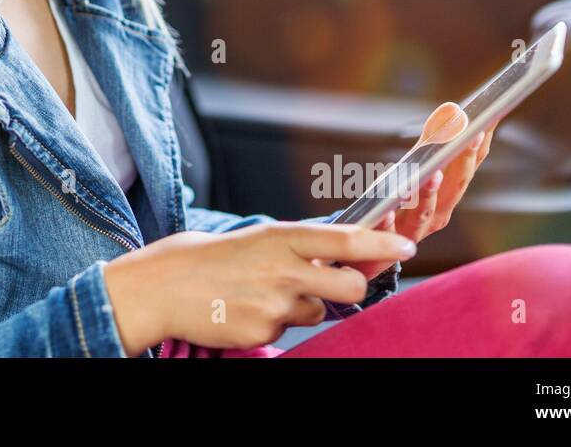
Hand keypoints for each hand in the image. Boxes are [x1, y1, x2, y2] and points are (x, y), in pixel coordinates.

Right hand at [102, 221, 416, 354]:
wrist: (165, 285)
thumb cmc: (215, 257)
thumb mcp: (259, 238)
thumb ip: (300, 246)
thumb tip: (344, 256)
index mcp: (282, 238)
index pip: (345, 241)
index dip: (381, 246)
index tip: (405, 247)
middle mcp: (283, 270)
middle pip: (349, 287)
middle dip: (352, 287)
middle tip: (338, 283)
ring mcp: (273, 305)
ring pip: (317, 311)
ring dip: (302, 305)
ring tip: (264, 292)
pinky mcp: (262, 332)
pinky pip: (287, 330)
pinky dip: (274, 322)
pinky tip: (247, 308)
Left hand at [346, 100, 499, 279]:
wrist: (371, 251)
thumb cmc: (399, 204)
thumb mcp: (416, 171)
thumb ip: (431, 145)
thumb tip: (452, 111)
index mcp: (448, 194)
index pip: (468, 166)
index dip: (479, 144)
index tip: (488, 119)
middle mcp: (439, 212)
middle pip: (456, 186)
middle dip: (465, 160)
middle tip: (472, 134)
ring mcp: (417, 229)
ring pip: (426, 211)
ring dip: (431, 192)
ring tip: (432, 173)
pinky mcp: (390, 242)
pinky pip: (390, 231)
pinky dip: (390, 221)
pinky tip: (387, 211)